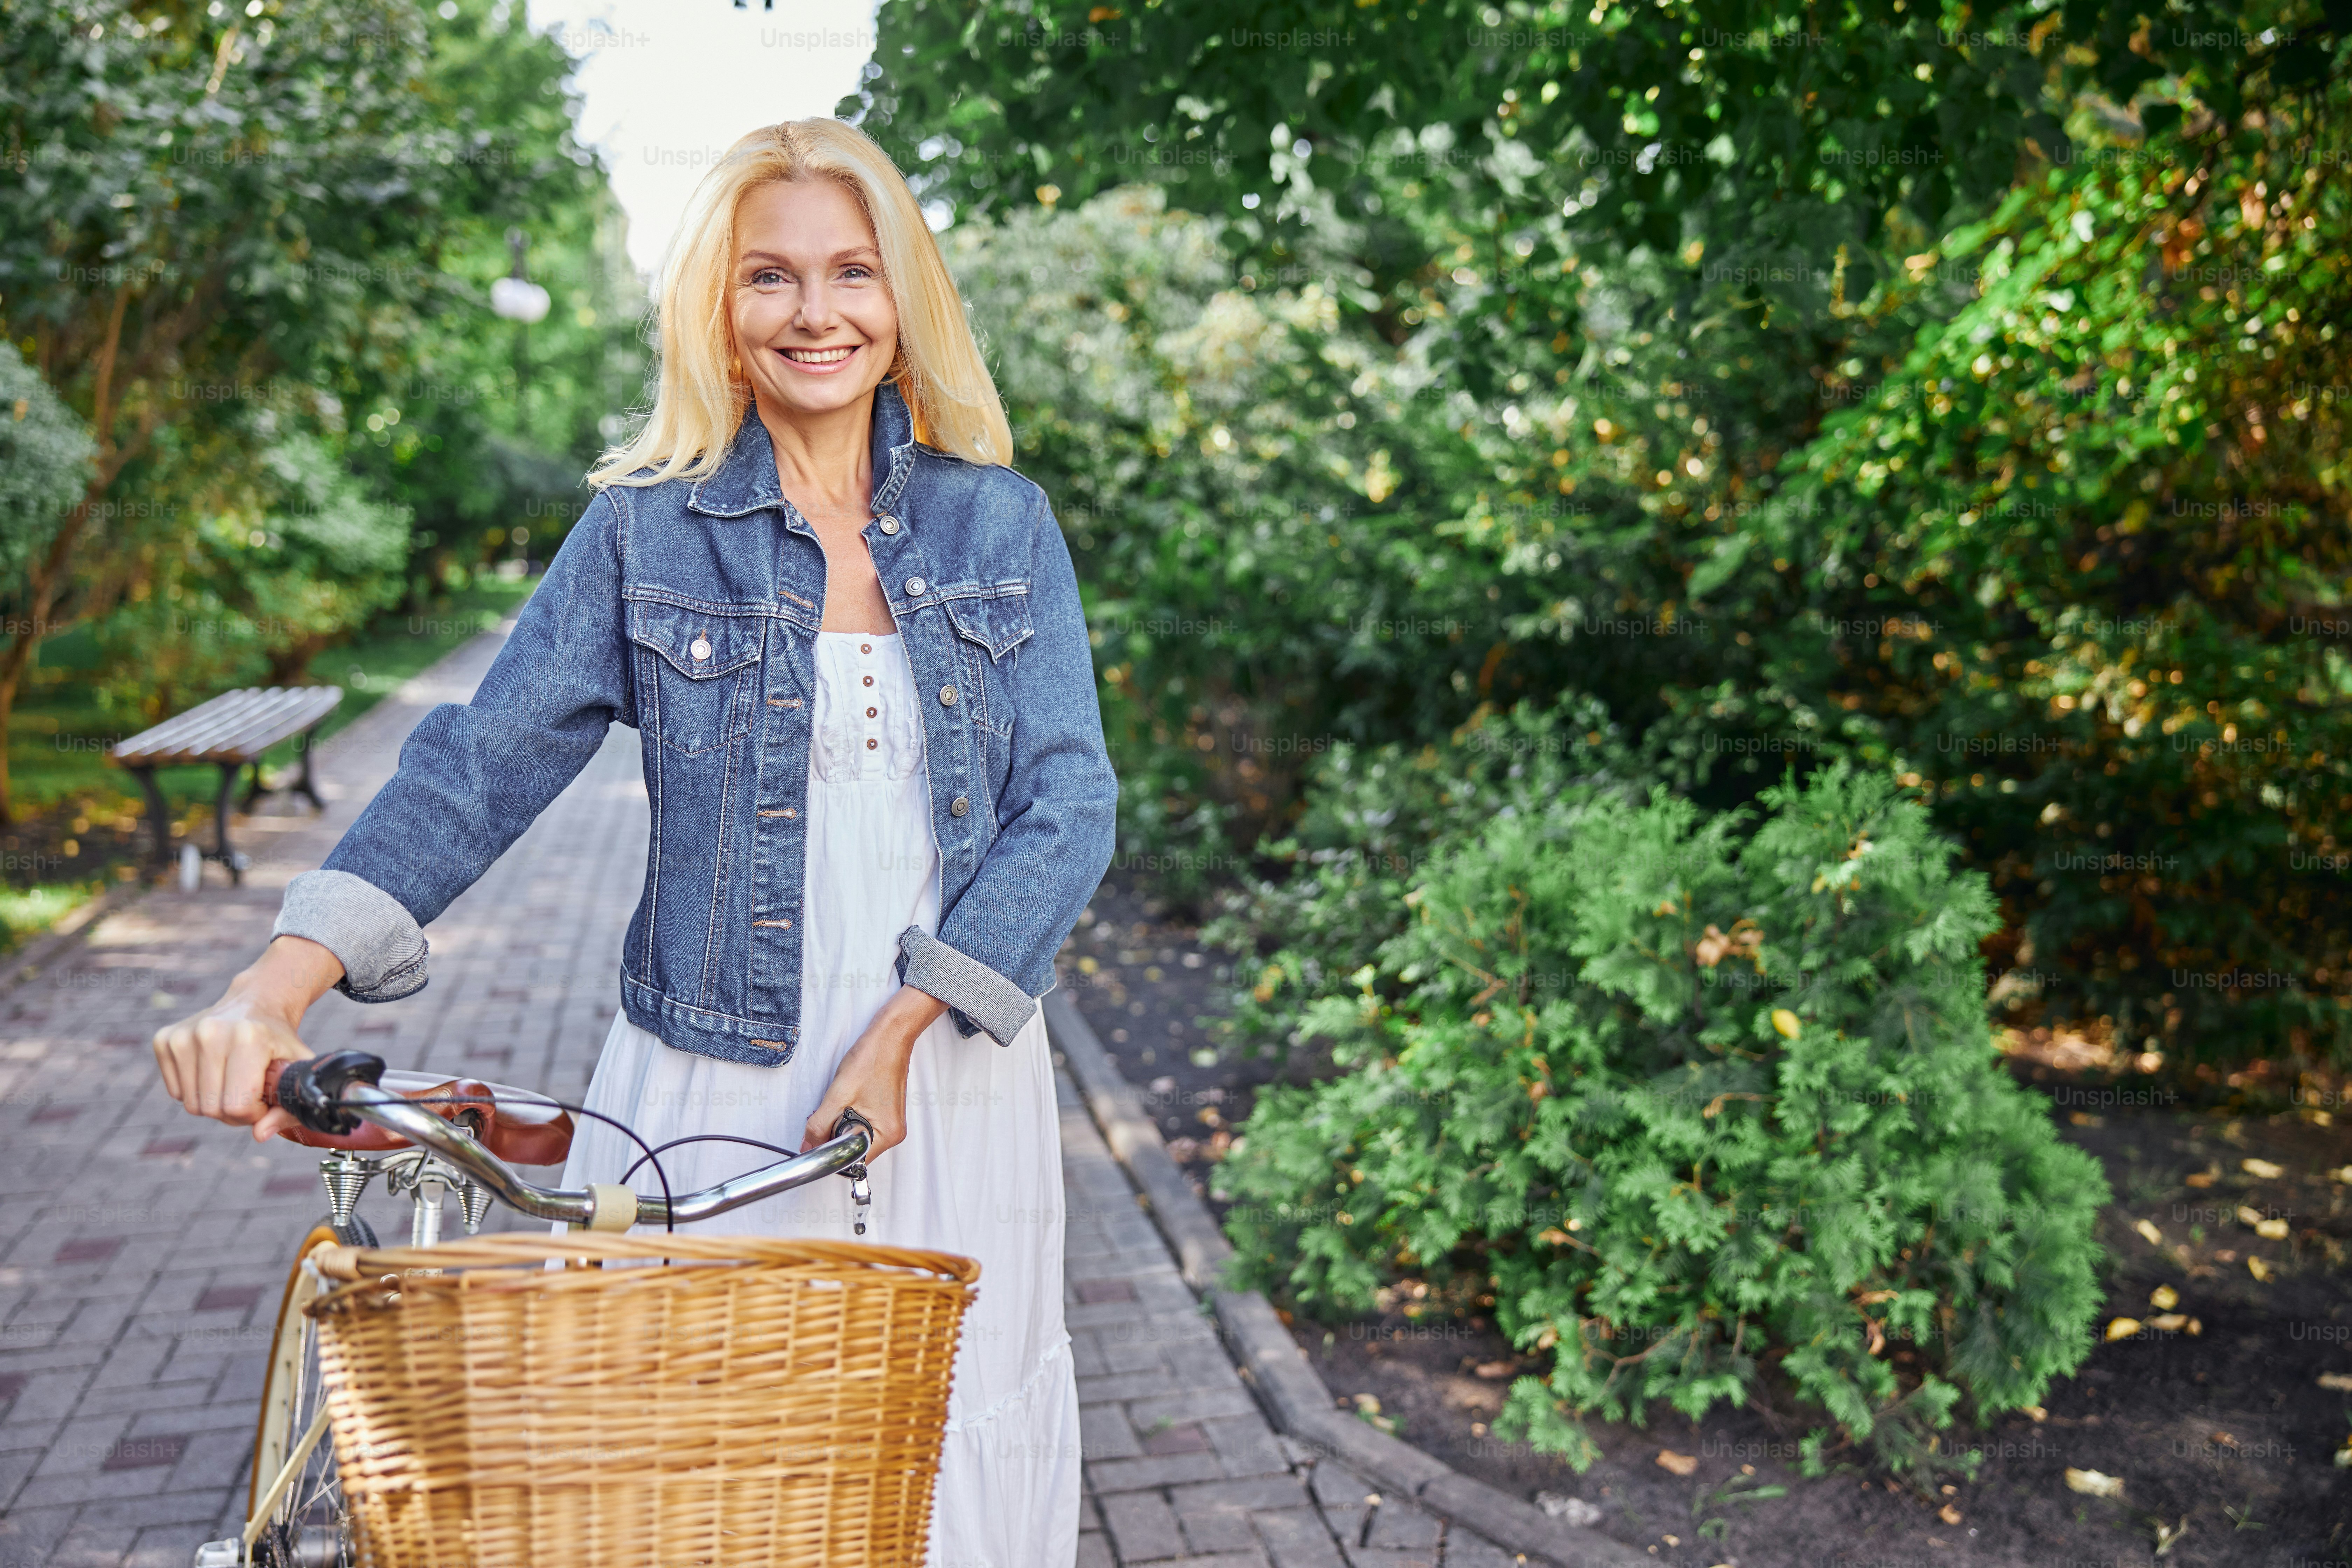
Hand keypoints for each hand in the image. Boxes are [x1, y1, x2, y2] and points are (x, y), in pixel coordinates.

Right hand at [153, 936, 344, 1141]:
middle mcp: (210, 1032)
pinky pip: (175, 1093)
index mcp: (248, 1037)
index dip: (254, 1113)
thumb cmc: (279, 1041)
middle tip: (250, 1093)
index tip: (265, 1100)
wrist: (257, 1002)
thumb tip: (260, 1135)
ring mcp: (182, 1035)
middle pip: (213, 1109)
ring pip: (192, 1105)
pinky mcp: (164, 1039)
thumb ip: (289, 1107)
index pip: (238, 1106)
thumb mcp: (296, 1069)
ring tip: (233, 1081)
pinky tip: (214, 1072)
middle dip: (235, 1112)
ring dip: (214, 1104)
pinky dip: (196, 1092)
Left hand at [801, 984, 946, 1159]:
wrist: (889, 1035)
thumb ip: (819, 1125)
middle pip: (854, 1150)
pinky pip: (862, 1124)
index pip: (853, 1160)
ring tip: (843, 1099)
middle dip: (836, 1135)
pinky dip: (850, 1115)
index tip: (819, 1136)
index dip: (832, 1151)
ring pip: (856, 1136)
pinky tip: (849, 1097)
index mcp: (887, 1134)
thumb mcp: (838, 1095)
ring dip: (842, 1123)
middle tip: (831, 1110)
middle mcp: (893, 1133)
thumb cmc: (872, 1059)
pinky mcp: (886, 1113)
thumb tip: (807, 1146)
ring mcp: (891, 1123)